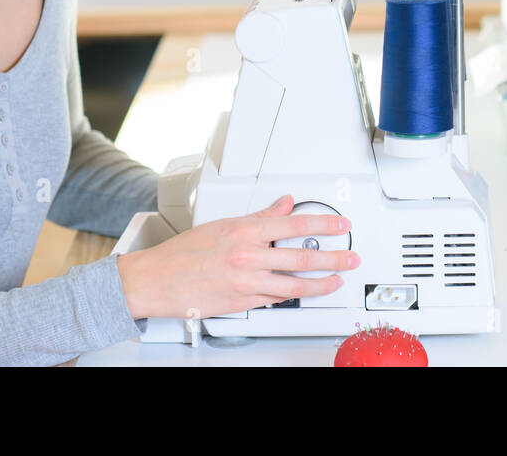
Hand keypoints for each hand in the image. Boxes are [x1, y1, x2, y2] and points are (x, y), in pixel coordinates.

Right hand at [115, 195, 358, 319]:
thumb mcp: (224, 224)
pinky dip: (291, 294)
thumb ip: (260, 216)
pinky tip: (303, 292)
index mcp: (244, 231)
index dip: (324, 224)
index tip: (341, 226)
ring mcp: (246, 282)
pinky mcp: (242, 303)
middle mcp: (248, 256)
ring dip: (321, 283)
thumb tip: (284, 204)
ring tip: (336, 280)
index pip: (294, 224)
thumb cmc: (184, 252)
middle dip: (333, 258)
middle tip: (350, 257)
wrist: (156, 280)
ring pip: (294, 285)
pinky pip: (274, 298)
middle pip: (302, 257)